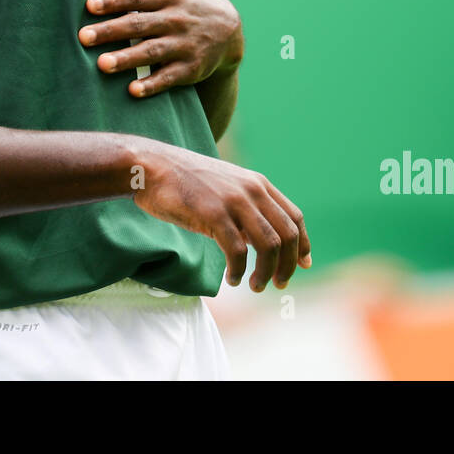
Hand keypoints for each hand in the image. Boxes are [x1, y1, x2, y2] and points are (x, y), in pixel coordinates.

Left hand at [79, 0, 243, 97]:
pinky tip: (132, 90)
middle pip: (140, 24)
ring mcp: (185, 44)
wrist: (228, 30)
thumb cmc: (185, 3)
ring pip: (153, 52)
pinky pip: (169, 77)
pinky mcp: (191, 68)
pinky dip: (152, 84)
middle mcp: (176, 19)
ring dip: (127, 59)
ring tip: (101, 64)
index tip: (90, 5)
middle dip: (111, 30)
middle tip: (83, 37)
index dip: (113, 0)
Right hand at [132, 140, 311, 290]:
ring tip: (255, 286)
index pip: (294, 217)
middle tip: (279, 284)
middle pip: (288, 235)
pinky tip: (231, 279)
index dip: (303, 244)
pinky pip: (237, 251)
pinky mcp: (213, 214)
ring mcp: (233, 201)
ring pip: (268, 245)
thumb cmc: (185, 182)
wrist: (151, 167)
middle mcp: (252, 190)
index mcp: (258, 183)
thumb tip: (263, 241)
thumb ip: (246, 209)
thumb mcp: (225, 188)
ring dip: (266, 272)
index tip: (302, 265)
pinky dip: (238, 271)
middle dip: (288, 265)